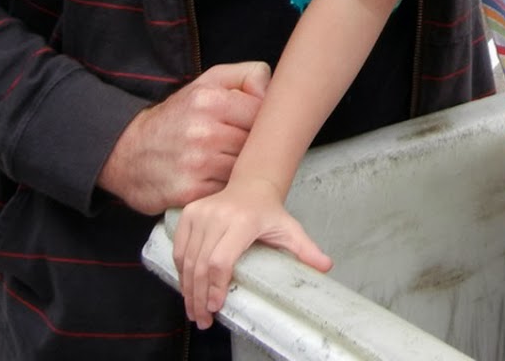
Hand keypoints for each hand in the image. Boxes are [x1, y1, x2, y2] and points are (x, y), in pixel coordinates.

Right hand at [98, 61, 271, 213]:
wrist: (126, 153)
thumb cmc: (176, 117)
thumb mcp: (208, 82)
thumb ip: (248, 76)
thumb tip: (273, 91)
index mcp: (211, 100)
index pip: (262, 114)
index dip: (260, 122)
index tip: (249, 127)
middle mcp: (203, 131)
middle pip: (255, 144)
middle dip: (251, 147)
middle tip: (236, 147)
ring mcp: (196, 164)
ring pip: (244, 168)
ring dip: (240, 169)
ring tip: (225, 161)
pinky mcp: (190, 192)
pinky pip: (227, 190)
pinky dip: (225, 187)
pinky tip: (213, 179)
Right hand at [172, 178, 332, 328]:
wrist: (252, 185)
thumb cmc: (270, 212)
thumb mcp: (290, 230)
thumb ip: (306, 250)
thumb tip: (326, 267)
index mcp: (244, 221)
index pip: (222, 259)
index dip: (216, 286)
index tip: (216, 306)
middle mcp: (219, 216)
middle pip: (202, 264)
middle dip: (199, 296)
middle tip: (202, 319)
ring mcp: (201, 213)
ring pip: (187, 259)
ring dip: (187, 289)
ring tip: (194, 311)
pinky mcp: (189, 214)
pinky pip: (179, 249)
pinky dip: (181, 271)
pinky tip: (187, 288)